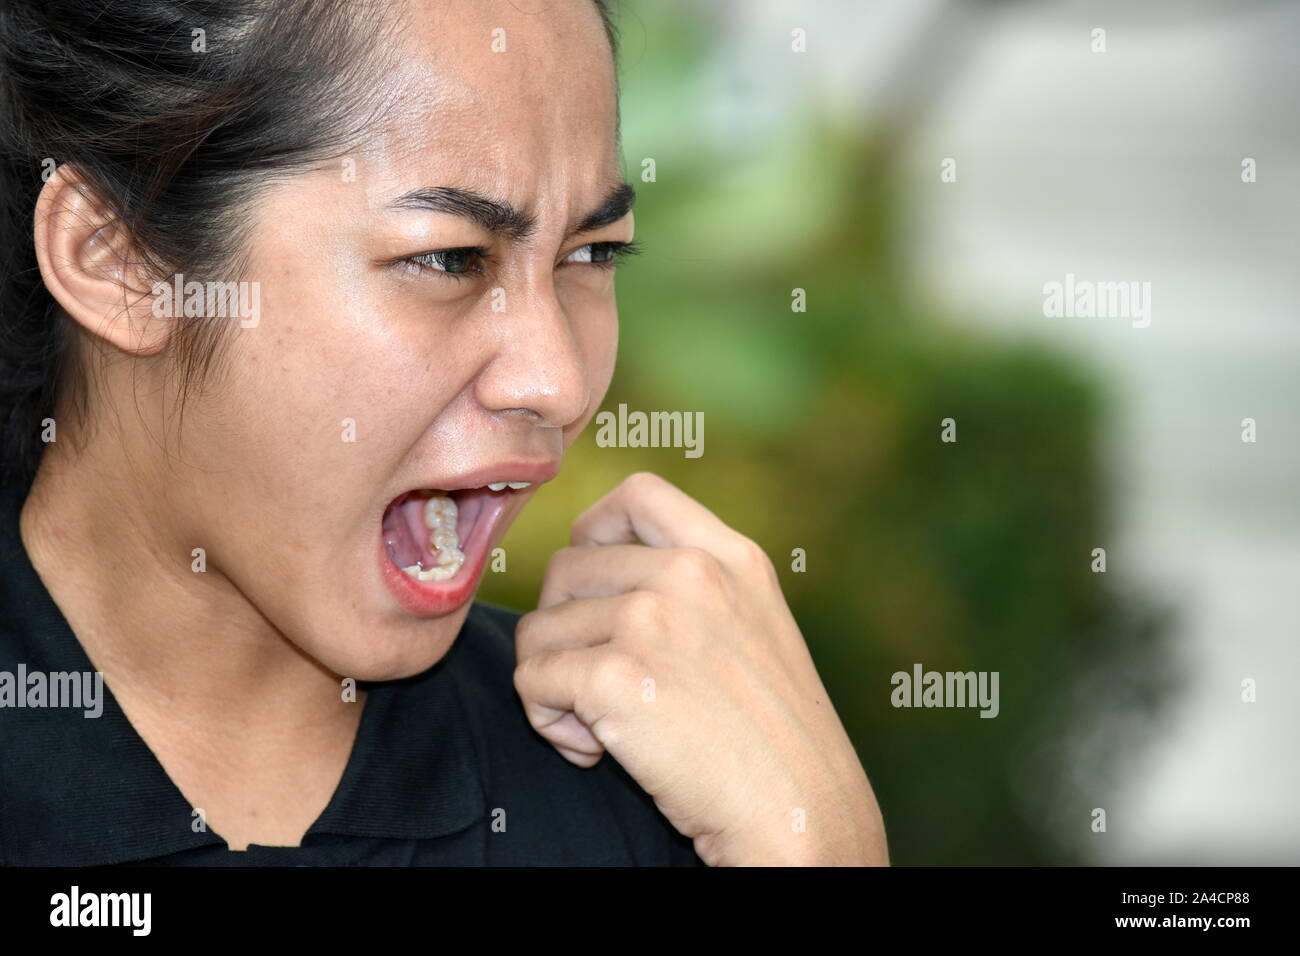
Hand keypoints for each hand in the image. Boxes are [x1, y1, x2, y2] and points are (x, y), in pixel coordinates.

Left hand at [513, 472, 888, 865]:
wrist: (799, 813)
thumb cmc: (776, 740)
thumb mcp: (757, 627)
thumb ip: (696, 586)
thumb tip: (598, 567)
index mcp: (732, 556)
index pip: (638, 493)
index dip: (593, 529)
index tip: (591, 578)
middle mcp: (691, 574)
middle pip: (567, 566)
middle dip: (566, 626)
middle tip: (600, 683)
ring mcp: (651, 620)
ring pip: (539, 628)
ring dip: (555, 681)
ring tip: (602, 725)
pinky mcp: (615, 676)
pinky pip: (531, 679)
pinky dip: (547, 720)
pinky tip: (595, 751)